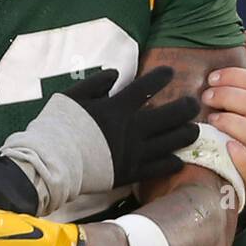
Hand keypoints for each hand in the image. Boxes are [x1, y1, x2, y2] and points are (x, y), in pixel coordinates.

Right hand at [61, 66, 199, 187]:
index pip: (148, 86)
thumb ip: (96, 83)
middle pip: (172, 115)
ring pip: (173, 142)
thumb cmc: (58, 127)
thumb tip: (116, 74)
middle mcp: (132, 129)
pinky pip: (161, 168)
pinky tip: (179, 158)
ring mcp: (135, 153)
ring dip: (187, 133)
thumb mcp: (72, 96)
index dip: (162, 76)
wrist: (51, 164)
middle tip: (194, 103)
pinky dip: (173, 162)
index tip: (170, 72)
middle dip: (188, 106)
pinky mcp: (132, 173)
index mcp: (118, 108)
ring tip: (192, 129)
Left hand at [204, 31, 245, 200]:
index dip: (236, 78)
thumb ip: (239, 71)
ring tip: (212, 120)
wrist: (199, 177)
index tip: (211, 77)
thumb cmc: (214, 130)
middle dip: (233, 98)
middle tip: (206, 97)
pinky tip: (226, 148)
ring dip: (236, 124)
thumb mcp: (225, 98)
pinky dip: (242, 159)